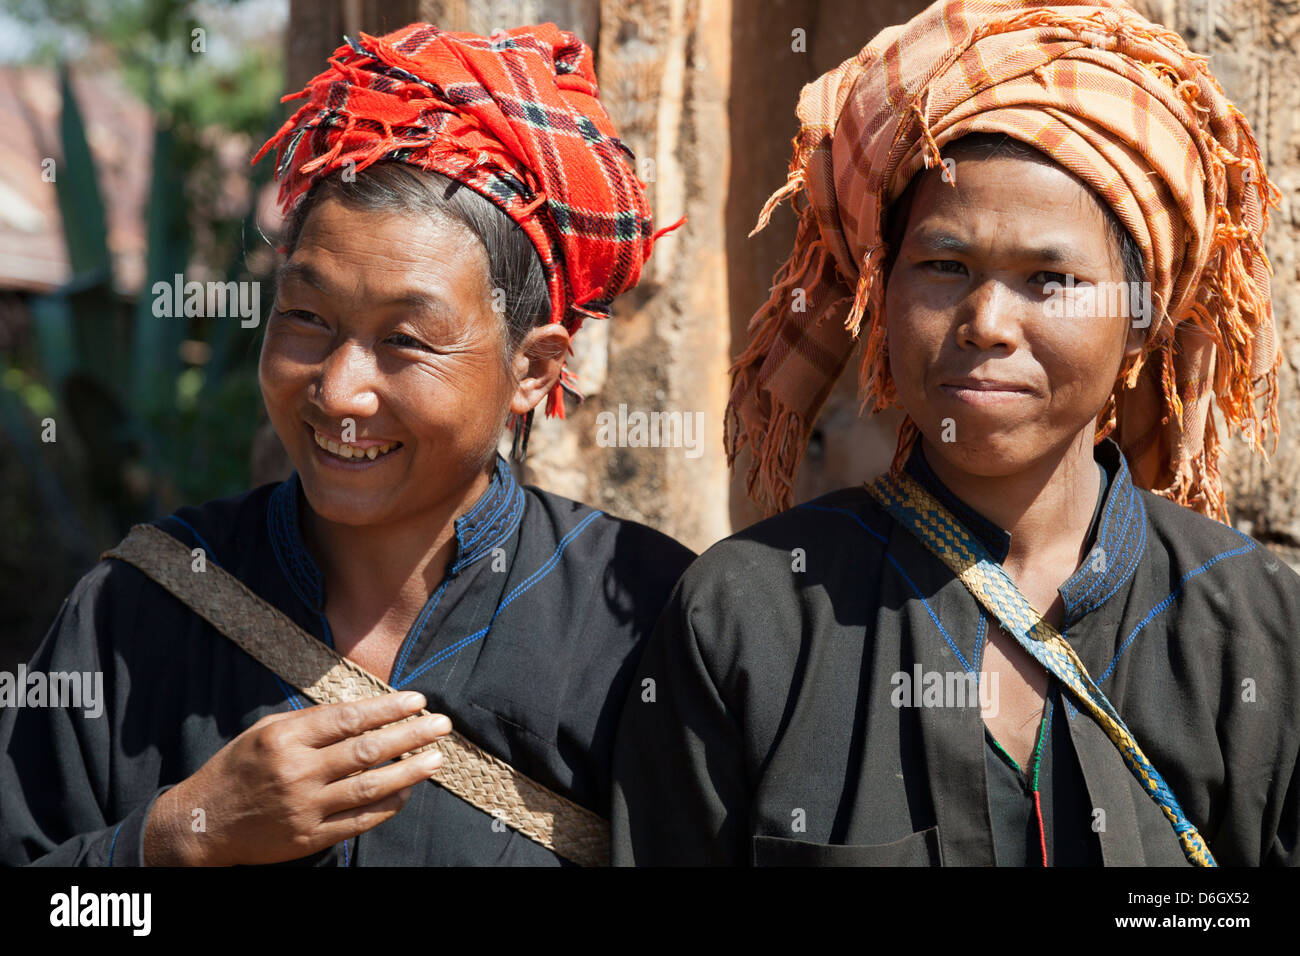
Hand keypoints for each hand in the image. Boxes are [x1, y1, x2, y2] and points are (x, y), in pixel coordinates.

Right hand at [144, 692, 449, 865]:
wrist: (202, 824)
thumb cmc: (238, 768)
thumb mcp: (265, 731)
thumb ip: (312, 721)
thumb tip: (365, 711)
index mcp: (285, 738)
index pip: (349, 718)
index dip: (388, 709)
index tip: (418, 700)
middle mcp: (296, 771)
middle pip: (366, 751)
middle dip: (411, 735)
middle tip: (442, 725)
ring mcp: (303, 807)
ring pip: (369, 788)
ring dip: (409, 772)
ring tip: (436, 759)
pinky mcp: (308, 838)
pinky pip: (358, 821)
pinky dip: (387, 805)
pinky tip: (407, 791)